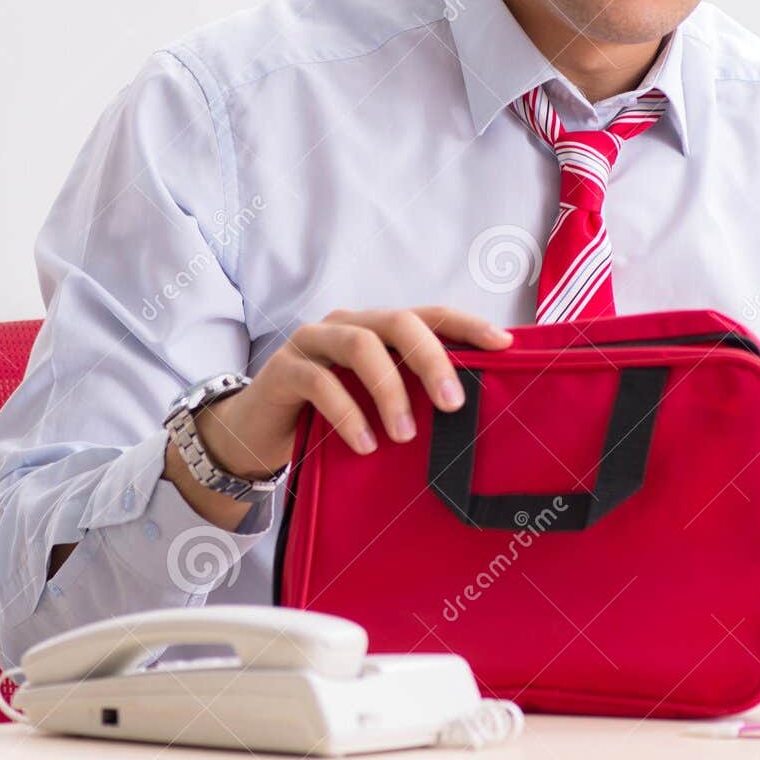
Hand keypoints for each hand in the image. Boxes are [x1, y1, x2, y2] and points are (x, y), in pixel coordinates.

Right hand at [164, 305, 512, 530]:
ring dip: (390, 391)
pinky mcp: (283, 369)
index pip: (430, 314)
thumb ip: (410, 395)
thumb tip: (469, 414)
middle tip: (453, 404)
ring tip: (405, 435)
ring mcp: (313, 341)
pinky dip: (348, 414)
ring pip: (361, 347)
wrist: (256, 434)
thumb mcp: (374, 404)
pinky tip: (365, 444)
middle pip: (399, 323)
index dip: (467, 325)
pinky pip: (320, 383)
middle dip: (432, 360)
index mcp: (378, 327)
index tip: (504, 345)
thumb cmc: (327, 417)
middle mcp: (349, 324)